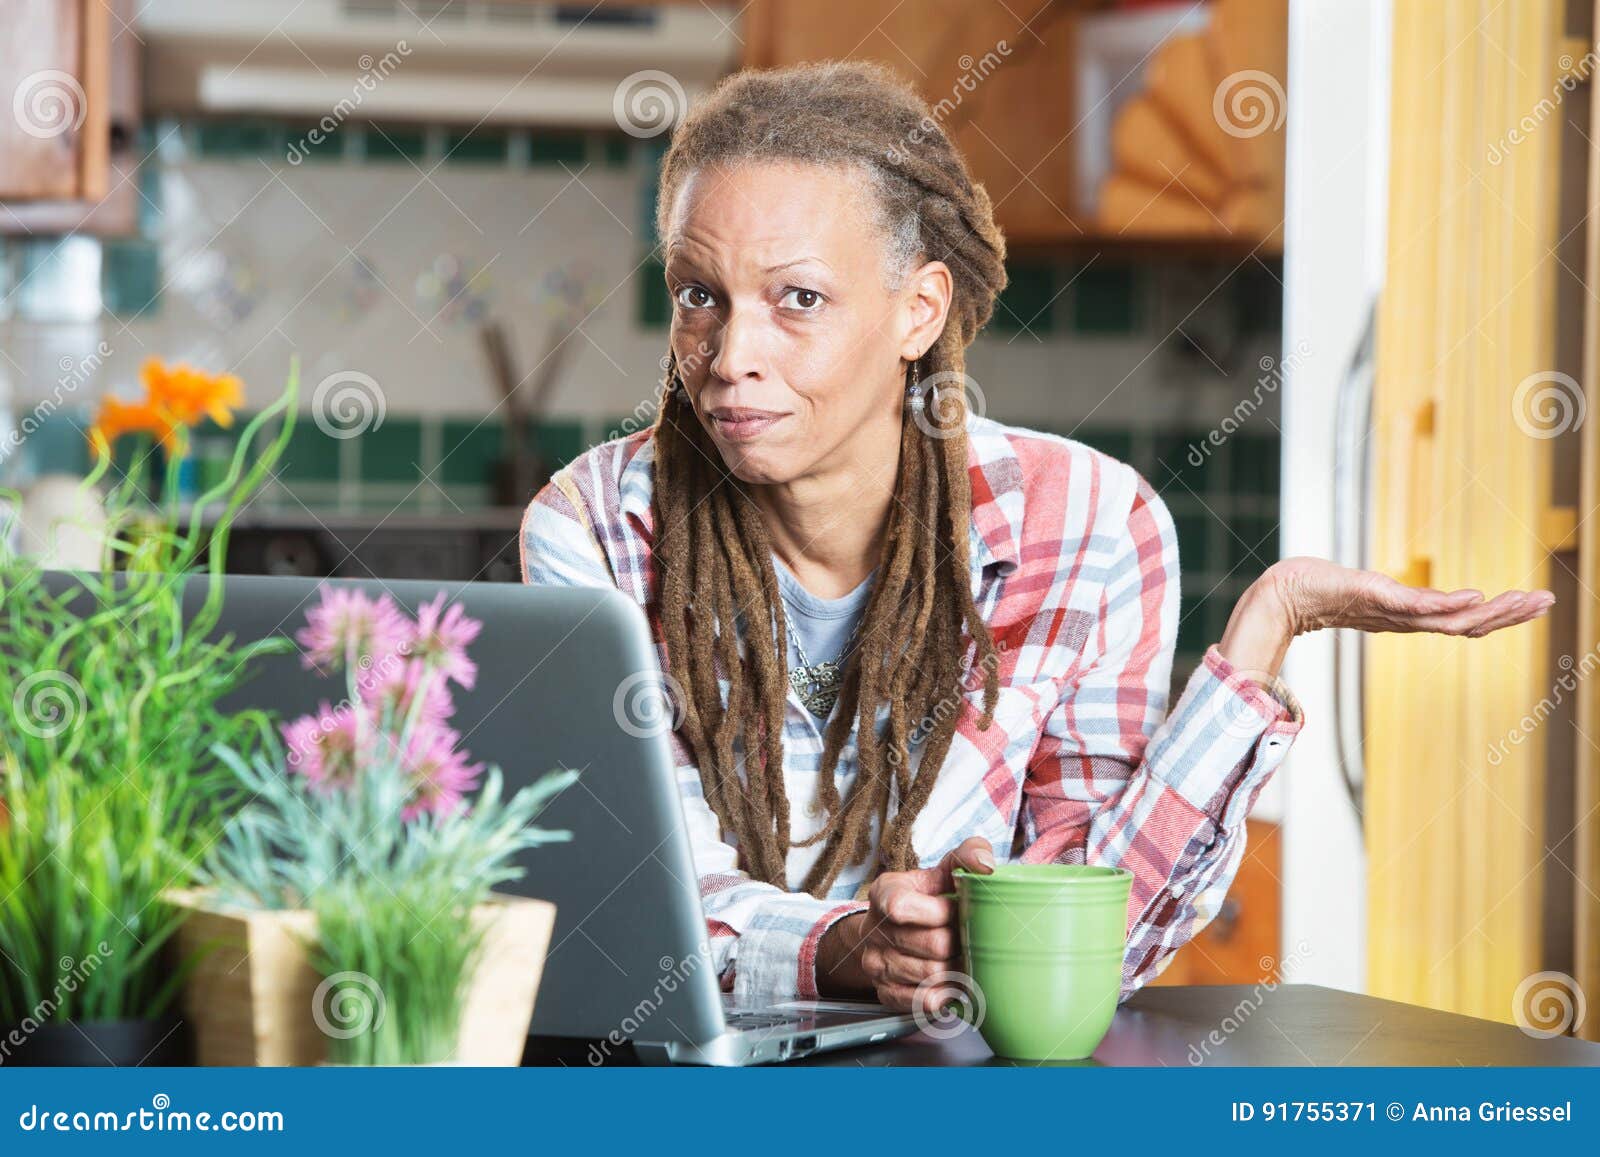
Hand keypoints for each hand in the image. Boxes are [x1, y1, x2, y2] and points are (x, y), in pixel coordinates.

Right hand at [815, 836, 994, 1014]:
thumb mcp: (942, 869)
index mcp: (884, 893)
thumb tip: (986, 865)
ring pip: (932, 975)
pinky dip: (947, 993)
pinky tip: (954, 979)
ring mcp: (877, 963)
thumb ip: (966, 856)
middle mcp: (874, 929)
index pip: (900, 906)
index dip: (939, 911)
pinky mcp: (886, 992)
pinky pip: (923, 1002)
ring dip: (959, 968)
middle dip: (961, 942)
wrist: (893, 928)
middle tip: (972, 937)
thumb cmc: (926, 897)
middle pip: (932, 945)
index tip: (956, 908)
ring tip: (966, 956)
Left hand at [1219, 557, 1553, 676]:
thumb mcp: (1370, 595)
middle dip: (1509, 615)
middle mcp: (1404, 620)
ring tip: (1524, 599)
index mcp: (1408, 619)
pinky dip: (1445, 604)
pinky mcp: (1373, 598)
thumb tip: (1417, 602)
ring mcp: (1390, 612)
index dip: (1500, 617)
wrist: (1282, 594)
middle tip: (1546, 602)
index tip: (1535, 603)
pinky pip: (1415, 605)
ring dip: (1490, 611)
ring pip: (1449, 618)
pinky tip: (1474, 596)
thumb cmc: (1322, 591)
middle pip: (1466, 624)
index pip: (1463, 621)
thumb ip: (1396, 600)